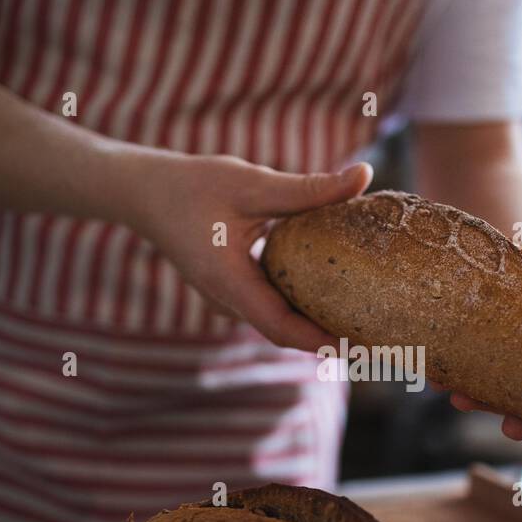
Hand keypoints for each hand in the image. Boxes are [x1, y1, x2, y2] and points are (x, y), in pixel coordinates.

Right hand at [133, 152, 372, 350]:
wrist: (145, 192)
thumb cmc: (194, 185)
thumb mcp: (253, 183)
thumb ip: (309, 188)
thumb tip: (363, 176)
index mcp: (228, 281)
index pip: (280, 327)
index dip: (320, 341)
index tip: (360, 346)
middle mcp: (225, 300)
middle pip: (283, 332)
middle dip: (327, 339)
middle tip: (376, 339)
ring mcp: (225, 299)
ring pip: (276, 321)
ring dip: (314, 323)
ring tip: (362, 320)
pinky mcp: (229, 289)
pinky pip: (269, 306)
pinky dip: (299, 304)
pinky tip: (330, 292)